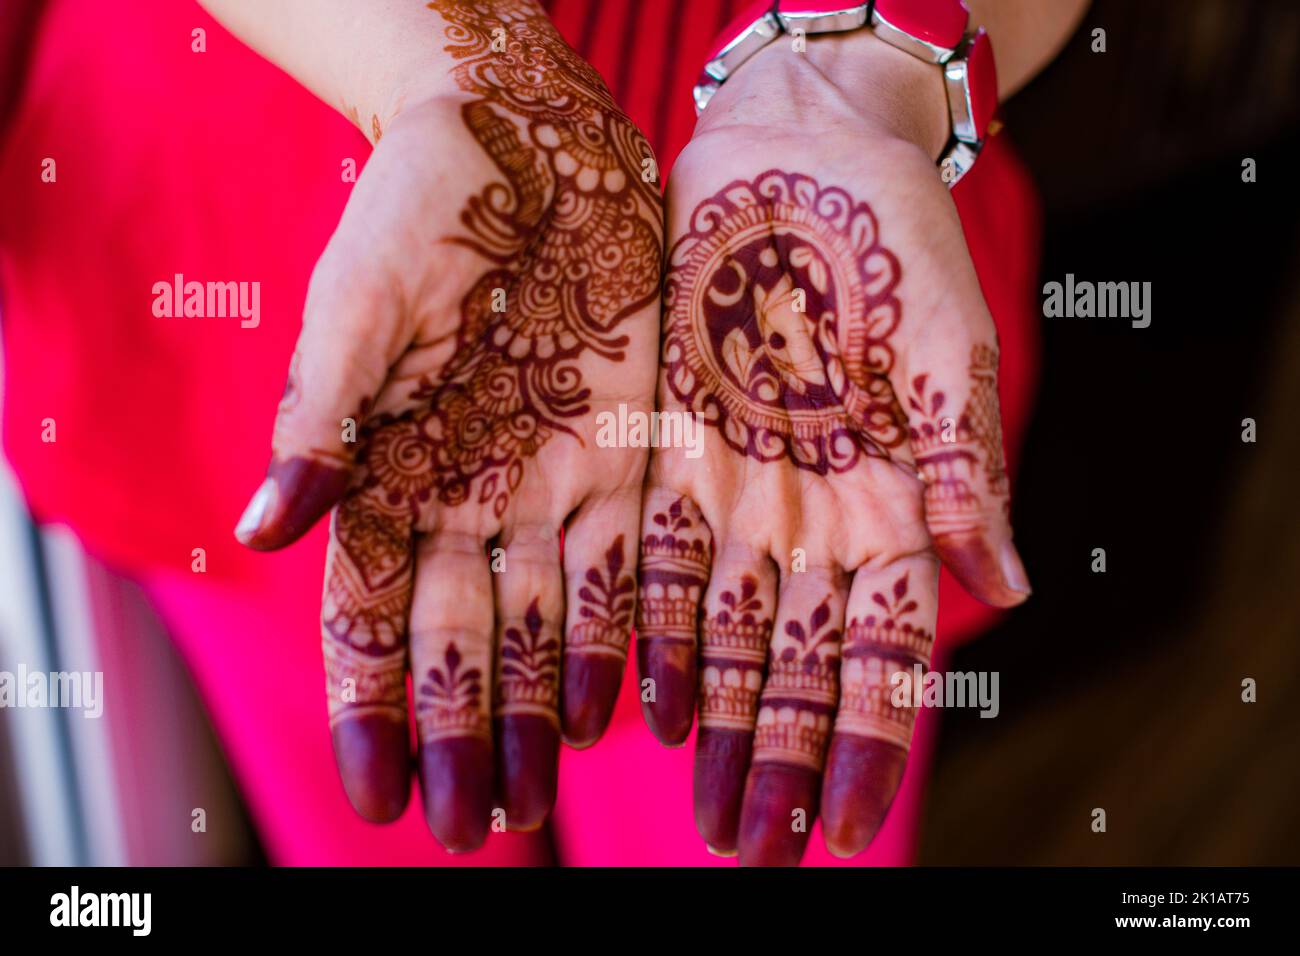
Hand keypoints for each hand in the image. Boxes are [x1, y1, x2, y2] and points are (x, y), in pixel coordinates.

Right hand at [233, 0, 661, 851]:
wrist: (530, 147)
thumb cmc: (421, 212)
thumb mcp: (360, 310)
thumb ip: (323, 417)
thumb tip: (261, 526)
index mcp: (386, 475)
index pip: (367, 619)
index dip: (369, 710)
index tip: (378, 799)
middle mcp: (465, 499)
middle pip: (458, 643)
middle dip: (464, 737)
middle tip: (476, 830)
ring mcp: (547, 485)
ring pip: (540, 624)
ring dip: (537, 713)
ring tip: (539, 801)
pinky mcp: (624, 458)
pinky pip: (622, 566)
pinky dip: (618, 636)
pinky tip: (623, 709)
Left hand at [636, 30, 1029, 864]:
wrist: (799, 153)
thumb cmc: (892, 240)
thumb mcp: (943, 350)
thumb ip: (966, 469)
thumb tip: (1009, 587)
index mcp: (895, 504)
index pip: (884, 652)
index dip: (862, 742)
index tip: (841, 828)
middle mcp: (813, 519)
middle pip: (792, 667)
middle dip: (773, 761)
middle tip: (751, 852)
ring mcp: (739, 493)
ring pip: (722, 636)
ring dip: (714, 725)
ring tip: (701, 813)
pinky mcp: (669, 452)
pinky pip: (653, 560)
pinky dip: (650, 634)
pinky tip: (643, 704)